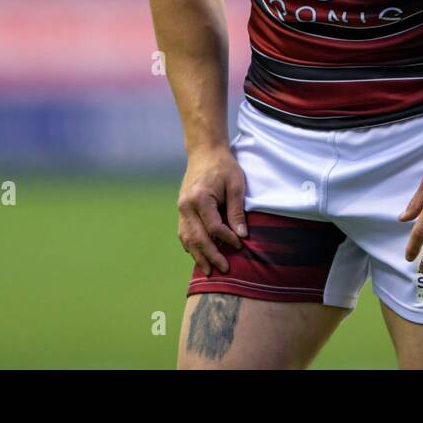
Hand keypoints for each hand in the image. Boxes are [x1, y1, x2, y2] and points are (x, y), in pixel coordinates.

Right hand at [177, 147, 247, 275]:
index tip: (240, 246)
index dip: (227, 238)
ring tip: (209, 270)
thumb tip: (241, 236)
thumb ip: (236, 211)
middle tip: (224, 269)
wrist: (204, 152)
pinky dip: (191, 246)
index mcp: (200, 198)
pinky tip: (199, 255)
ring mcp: (181, 208)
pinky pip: (184, 232)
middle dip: (210, 255)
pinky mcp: (181, 210)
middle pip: (197, 237)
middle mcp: (186, 206)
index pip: (213, 226)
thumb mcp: (236, 185)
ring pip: (187, 238)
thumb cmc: (223, 167)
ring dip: (198, 255)